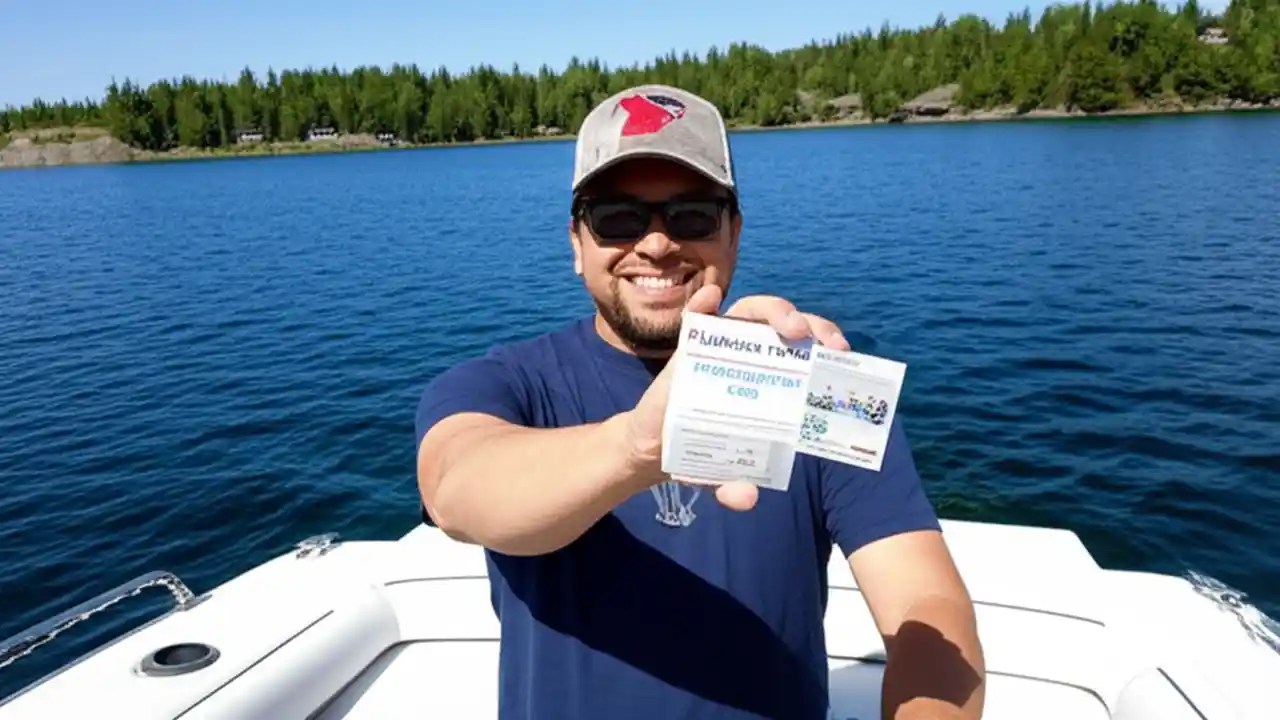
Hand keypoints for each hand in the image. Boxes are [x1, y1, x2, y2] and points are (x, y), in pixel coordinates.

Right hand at [621, 287, 849, 511]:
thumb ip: (734, 485)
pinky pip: (697, 316)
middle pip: (789, 325)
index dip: (829, 347)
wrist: (659, 448)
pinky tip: (710, 299)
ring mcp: (721, 346)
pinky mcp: (688, 345)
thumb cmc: (704, 453)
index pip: (809, 349)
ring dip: (775, 311)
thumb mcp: (723, 475)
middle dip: (814, 326)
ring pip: (752, 312)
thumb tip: (746, 498)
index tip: (844, 357)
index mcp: (775, 377)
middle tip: (824, 345)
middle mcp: (752, 354)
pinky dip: (703, 303)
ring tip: (790, 327)